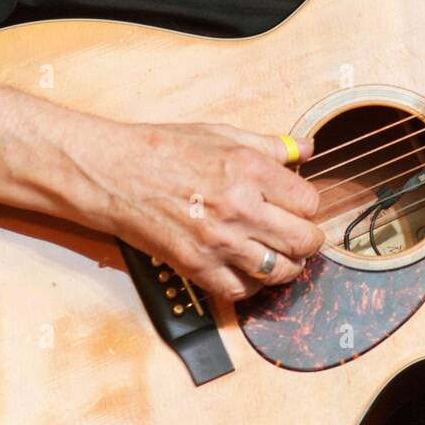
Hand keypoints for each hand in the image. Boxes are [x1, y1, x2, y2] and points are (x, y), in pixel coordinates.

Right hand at [84, 119, 324, 300]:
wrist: (115, 173)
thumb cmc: (164, 149)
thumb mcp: (221, 134)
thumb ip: (270, 144)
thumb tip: (306, 149)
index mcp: (249, 168)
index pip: (308, 201)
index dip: (308, 205)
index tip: (299, 206)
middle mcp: (239, 207)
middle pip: (303, 240)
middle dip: (310, 240)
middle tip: (303, 236)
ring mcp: (219, 241)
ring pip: (279, 271)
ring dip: (287, 266)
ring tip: (281, 256)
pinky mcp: (197, 267)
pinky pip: (241, 291)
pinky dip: (251, 286)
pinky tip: (248, 270)